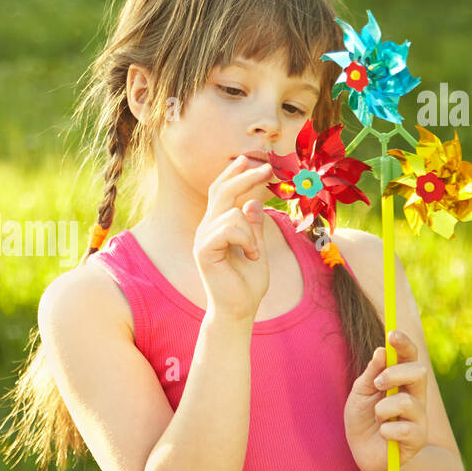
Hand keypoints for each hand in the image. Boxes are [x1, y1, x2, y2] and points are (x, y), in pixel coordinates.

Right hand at [193, 157, 273, 322]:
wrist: (239, 309)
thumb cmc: (248, 283)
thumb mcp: (258, 247)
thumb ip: (254, 226)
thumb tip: (254, 201)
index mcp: (216, 225)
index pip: (220, 190)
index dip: (234, 173)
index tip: (251, 160)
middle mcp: (206, 228)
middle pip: (222, 190)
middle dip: (246, 176)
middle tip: (269, 169)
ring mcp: (202, 238)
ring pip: (232, 212)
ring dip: (252, 232)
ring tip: (256, 253)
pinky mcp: (204, 249)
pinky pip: (230, 228)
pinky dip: (247, 241)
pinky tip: (252, 257)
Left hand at [344, 329, 429, 470]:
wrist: (363, 453)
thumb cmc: (362, 420)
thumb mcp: (360, 393)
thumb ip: (371, 373)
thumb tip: (381, 350)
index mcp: (402, 381)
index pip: (410, 357)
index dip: (404, 344)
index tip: (392, 334)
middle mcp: (415, 396)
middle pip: (419, 372)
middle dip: (395, 374)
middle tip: (377, 383)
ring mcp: (419, 417)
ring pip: (408, 402)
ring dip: (384, 408)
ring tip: (377, 418)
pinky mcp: (418, 438)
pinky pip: (405, 428)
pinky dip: (387, 430)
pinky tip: (383, 435)